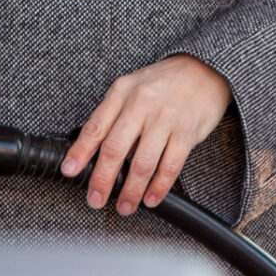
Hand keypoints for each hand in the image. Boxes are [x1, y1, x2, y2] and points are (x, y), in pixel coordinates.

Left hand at [63, 56, 231, 216]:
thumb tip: (100, 154)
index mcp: (122, 91)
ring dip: (131, 190)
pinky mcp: (187, 131)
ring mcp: (165, 118)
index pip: (95, 126)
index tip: (70, 171)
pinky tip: (151, 198)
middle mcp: (141, 103)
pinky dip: (158, 187)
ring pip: (142, 163)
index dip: (80, 152)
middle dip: (102, 180)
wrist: (205, 69)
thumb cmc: (164, 83)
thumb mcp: (132, 87)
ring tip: (125, 205)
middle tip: (95, 199)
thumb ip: (115, 116)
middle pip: (115, 148)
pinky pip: (170, 166)